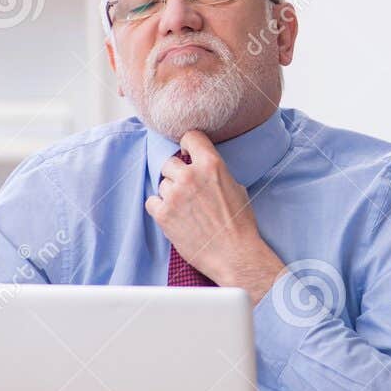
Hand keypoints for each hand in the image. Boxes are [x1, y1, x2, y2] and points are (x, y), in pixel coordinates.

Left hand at [145, 130, 285, 301]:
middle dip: (177, 174)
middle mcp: (190, 176)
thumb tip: (201, 167)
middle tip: (187, 190)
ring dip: (170, 193)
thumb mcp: (235, 187)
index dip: (187, 145)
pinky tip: (174, 216)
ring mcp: (174, 194)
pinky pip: (152, 201)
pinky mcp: (163, 214)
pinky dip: (160, 208)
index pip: (190, 136)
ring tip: (185, 209)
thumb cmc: (239, 223)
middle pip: (170, 162)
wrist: (234, 254)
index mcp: (212, 164)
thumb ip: (214, 172)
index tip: (187, 154)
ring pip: (162, 184)